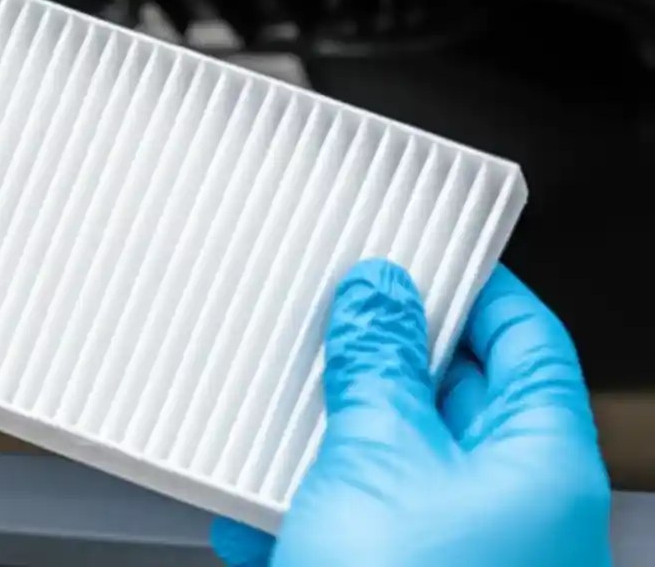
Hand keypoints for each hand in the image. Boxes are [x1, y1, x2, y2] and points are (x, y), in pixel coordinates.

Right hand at [211, 259, 611, 565]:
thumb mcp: (380, 459)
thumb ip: (378, 365)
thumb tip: (379, 292)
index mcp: (539, 462)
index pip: (525, 340)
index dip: (475, 287)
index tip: (420, 249)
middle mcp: (505, 504)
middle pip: (449, 395)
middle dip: (379, 357)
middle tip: (325, 314)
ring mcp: (445, 547)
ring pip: (385, 457)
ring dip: (324, 433)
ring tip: (270, 403)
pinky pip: (346, 518)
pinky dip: (299, 504)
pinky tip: (246, 501)